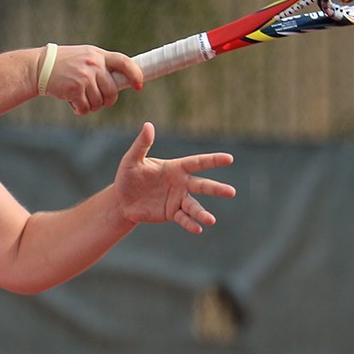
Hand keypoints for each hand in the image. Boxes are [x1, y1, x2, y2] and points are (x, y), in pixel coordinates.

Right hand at [41, 46, 144, 114]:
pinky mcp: (75, 89)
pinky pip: (86, 108)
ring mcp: (84, 76)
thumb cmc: (63, 64)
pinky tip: (73, 104)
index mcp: (99, 55)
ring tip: (81, 99)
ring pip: (99, 102)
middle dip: (107, 100)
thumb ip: (101, 65)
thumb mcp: (84, 56)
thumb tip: (120, 80)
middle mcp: (94, 64)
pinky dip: (81, 110)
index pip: (124, 62)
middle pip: (112, 91)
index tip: (138, 86)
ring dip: (91, 106)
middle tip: (98, 100)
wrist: (39, 67)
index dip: (135, 75)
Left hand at [114, 123, 235, 233]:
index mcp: (175, 168)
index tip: (229, 158)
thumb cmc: (128, 176)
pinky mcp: (171, 213)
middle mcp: (181, 184)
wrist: (121, 200)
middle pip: (202, 186)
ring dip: (202, 213)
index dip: (213, 160)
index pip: (197, 163)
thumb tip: (148, 125)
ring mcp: (177, 200)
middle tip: (231, 192)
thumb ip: (142, 144)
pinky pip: (183, 218)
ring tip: (210, 220)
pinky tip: (198, 228)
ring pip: (194, 206)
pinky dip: (190, 223)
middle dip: (216, 189)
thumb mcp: (132, 160)